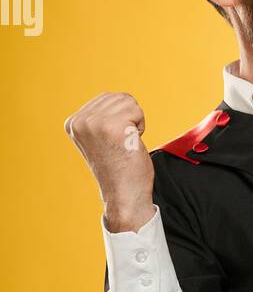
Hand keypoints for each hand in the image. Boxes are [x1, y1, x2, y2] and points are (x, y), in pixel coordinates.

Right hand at [64, 92, 154, 231]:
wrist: (123, 195)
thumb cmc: (118, 168)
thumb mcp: (97, 137)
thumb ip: (98, 117)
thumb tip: (111, 97)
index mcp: (73, 123)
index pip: (107, 97)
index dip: (119, 118)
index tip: (111, 141)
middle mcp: (80, 121)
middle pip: (119, 97)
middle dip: (128, 118)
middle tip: (121, 143)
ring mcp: (94, 123)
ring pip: (129, 102)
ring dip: (134, 122)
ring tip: (125, 143)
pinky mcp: (113, 126)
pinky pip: (137, 111)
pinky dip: (140, 127)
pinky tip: (131, 144)